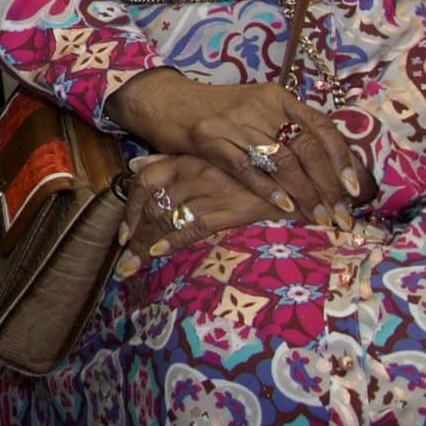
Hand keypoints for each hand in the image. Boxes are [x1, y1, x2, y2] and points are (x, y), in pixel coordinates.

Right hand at [104, 68, 372, 225]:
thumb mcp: (257, 111)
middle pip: (305, 147)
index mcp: (277, 97)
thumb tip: (331, 168)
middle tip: (340, 215)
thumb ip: (288, 129)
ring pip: (280, 160)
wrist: (166, 101)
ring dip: (304, 193)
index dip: (341, 159)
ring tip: (318, 217)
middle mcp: (259, 105)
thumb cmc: (218, 112)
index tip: (354, 189)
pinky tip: (283, 207)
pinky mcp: (208, 138)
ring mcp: (233, 121)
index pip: (321, 127)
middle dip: (327, 185)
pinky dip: (268, 190)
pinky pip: (246, 168)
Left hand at [113, 153, 302, 278]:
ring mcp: (213, 189)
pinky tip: (161, 254)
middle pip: (152, 203)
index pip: (145, 179)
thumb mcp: (211, 159)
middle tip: (125, 259)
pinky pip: (193, 225)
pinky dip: (173, 241)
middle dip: (135, 234)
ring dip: (146, 244)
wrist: (301, 180)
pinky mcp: (232, 208)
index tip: (124, 233)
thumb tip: (135, 167)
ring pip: (168, 216)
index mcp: (190, 158)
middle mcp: (196, 171)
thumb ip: (172, 160)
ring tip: (133, 267)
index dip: (130, 207)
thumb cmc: (253, 172)